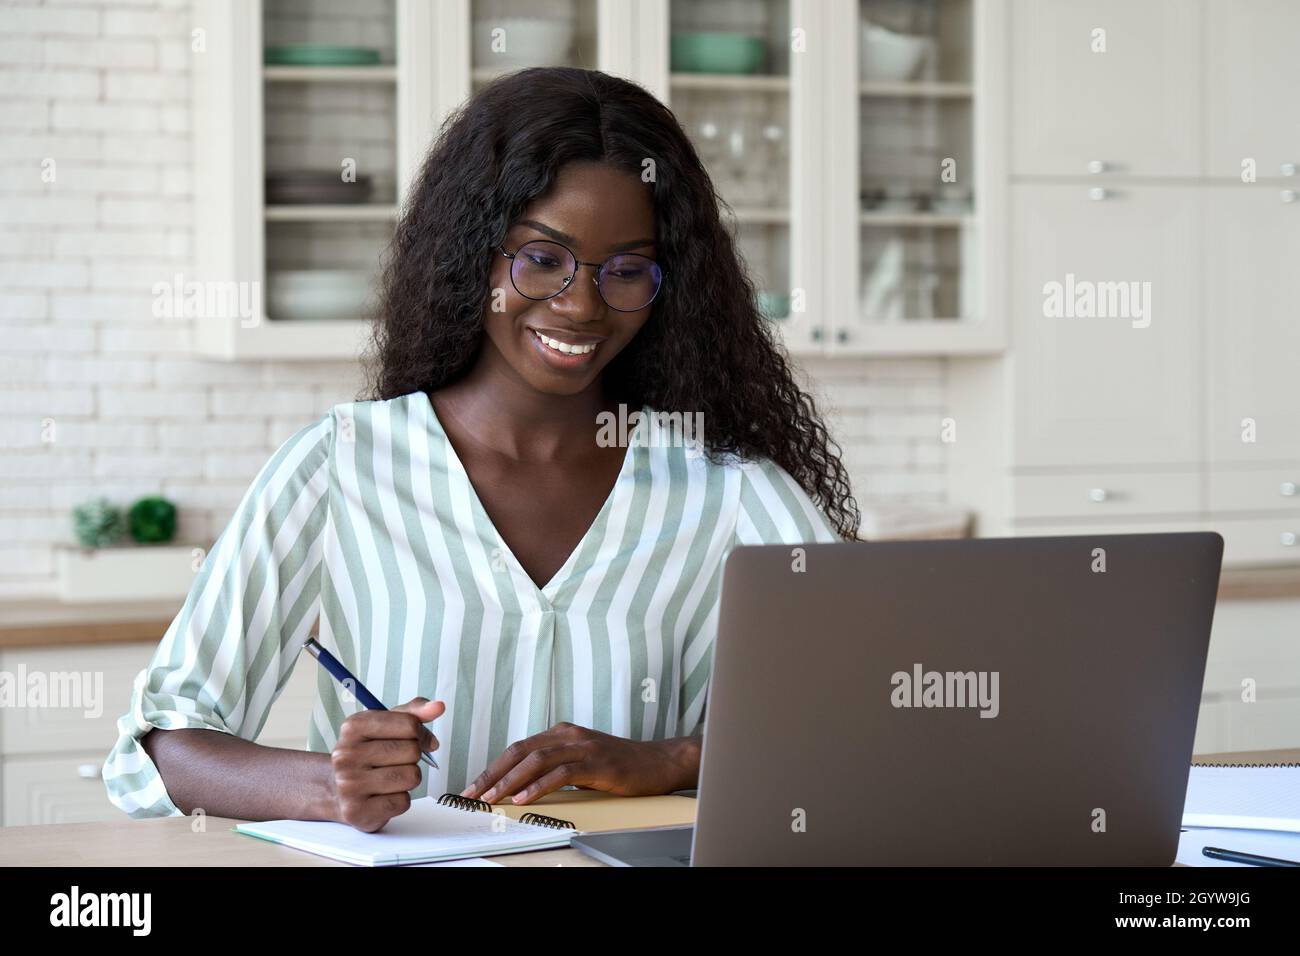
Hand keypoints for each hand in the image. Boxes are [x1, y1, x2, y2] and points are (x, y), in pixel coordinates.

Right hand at [327, 697, 444, 831]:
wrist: (337, 790)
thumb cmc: (369, 753)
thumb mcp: (386, 725)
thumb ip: (413, 712)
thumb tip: (438, 707)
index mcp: (353, 726)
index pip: (409, 724)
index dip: (422, 733)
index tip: (419, 740)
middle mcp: (346, 754)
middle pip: (412, 751)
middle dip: (414, 757)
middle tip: (398, 761)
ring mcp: (349, 785)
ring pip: (411, 777)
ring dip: (410, 778)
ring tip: (392, 777)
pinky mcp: (357, 811)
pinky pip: (403, 802)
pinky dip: (401, 799)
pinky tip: (384, 795)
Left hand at [460, 722, 699, 805]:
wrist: (658, 762)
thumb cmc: (620, 765)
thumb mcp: (582, 762)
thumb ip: (555, 767)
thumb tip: (522, 786)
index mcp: (561, 733)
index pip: (518, 748)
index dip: (493, 767)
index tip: (475, 786)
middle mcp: (568, 734)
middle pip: (520, 751)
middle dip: (492, 774)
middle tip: (473, 794)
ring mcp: (583, 746)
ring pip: (535, 760)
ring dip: (509, 781)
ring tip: (491, 798)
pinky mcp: (596, 762)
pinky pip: (560, 773)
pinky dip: (538, 786)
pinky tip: (524, 798)